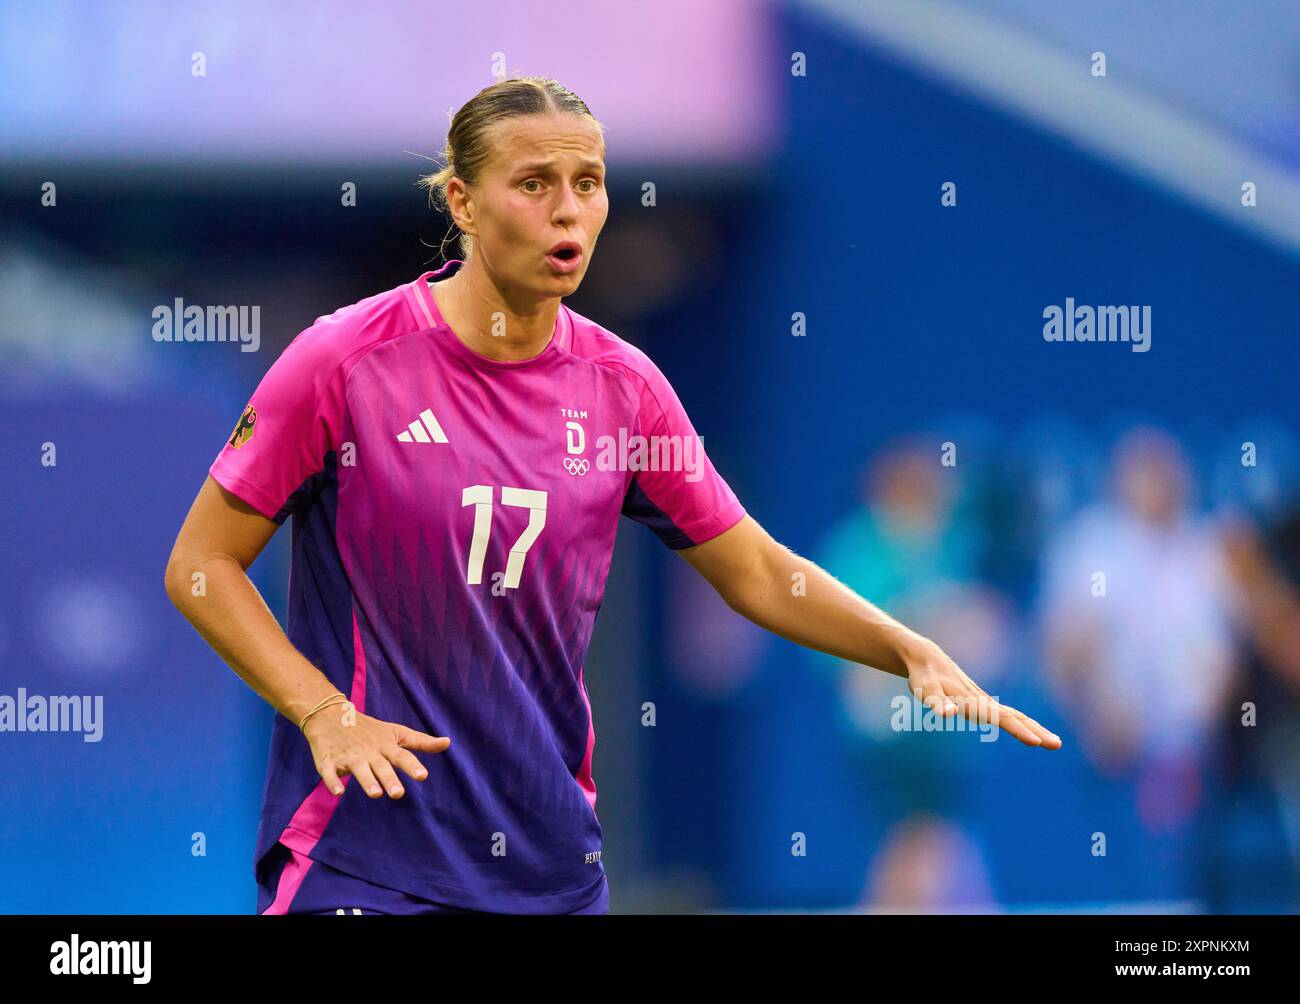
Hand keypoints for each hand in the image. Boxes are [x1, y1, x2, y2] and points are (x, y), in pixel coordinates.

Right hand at [302, 704, 450, 797]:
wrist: (330, 715)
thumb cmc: (369, 729)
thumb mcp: (396, 732)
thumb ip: (421, 742)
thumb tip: (447, 742)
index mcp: (385, 745)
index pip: (401, 755)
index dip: (412, 765)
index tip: (422, 776)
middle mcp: (368, 750)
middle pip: (381, 765)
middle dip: (389, 778)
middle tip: (399, 794)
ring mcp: (348, 755)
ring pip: (359, 768)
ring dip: (367, 780)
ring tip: (376, 794)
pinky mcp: (328, 760)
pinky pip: (329, 772)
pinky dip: (332, 781)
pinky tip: (339, 792)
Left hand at [902, 635, 1061, 748]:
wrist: (927, 658)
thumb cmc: (924, 677)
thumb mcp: (925, 690)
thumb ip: (936, 702)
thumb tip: (947, 714)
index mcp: (972, 701)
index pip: (999, 717)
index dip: (1017, 729)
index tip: (1035, 742)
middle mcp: (982, 700)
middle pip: (1013, 717)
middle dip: (1035, 731)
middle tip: (1057, 745)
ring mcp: (984, 700)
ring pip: (1014, 715)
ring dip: (1034, 728)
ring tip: (1055, 743)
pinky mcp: (982, 701)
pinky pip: (1007, 714)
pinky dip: (1022, 723)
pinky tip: (1034, 732)